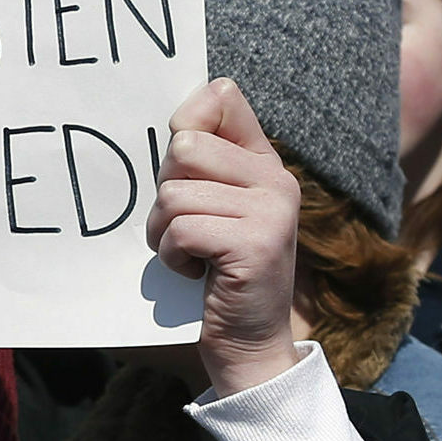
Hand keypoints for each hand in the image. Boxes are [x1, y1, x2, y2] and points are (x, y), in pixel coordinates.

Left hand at [147, 79, 301, 399]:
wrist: (249, 343)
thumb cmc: (216, 272)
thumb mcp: (211, 207)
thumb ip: (201, 161)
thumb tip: (192, 106)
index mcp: (265, 163)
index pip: (222, 97)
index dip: (186, 123)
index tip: (182, 165)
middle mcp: (277, 180)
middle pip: (183, 147)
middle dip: (165, 194)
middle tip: (186, 228)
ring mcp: (271, 211)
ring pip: (175, 194)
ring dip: (164, 233)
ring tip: (190, 254)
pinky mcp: (256, 244)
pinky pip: (182, 230)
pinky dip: (173, 256)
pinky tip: (198, 273)